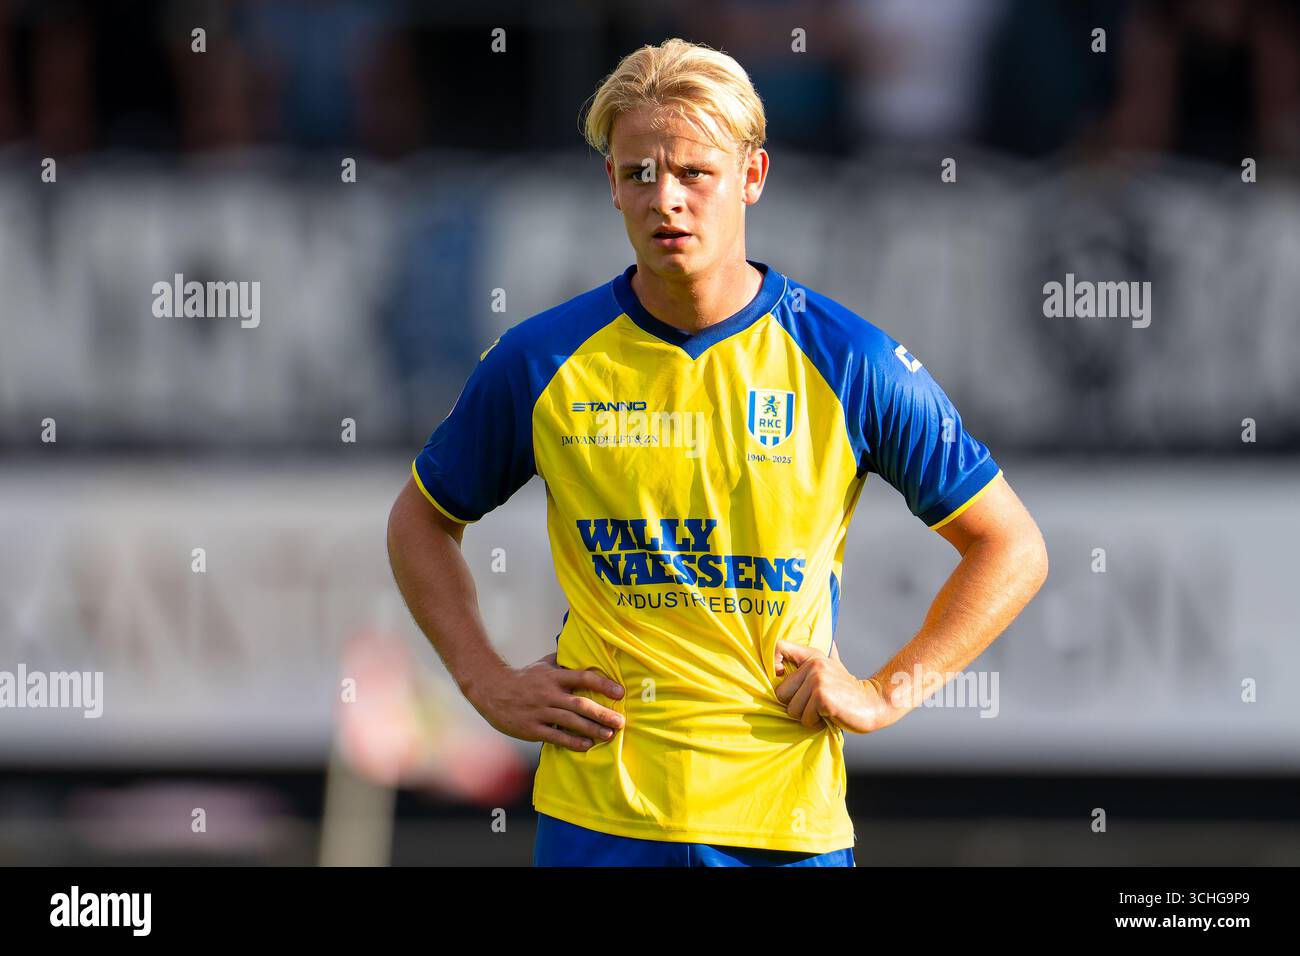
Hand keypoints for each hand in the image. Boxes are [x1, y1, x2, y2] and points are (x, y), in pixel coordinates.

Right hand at [470, 652, 625, 752]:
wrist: (490, 690)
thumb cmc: (522, 678)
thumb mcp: (542, 665)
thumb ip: (562, 660)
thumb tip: (580, 650)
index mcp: (553, 677)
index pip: (583, 677)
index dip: (603, 684)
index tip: (620, 693)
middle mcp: (548, 693)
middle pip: (580, 704)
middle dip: (603, 714)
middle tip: (621, 721)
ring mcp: (539, 711)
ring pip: (570, 722)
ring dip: (592, 729)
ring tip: (609, 735)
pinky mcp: (531, 728)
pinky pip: (555, 736)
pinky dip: (572, 741)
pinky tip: (586, 745)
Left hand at [774, 639, 891, 733]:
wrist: (874, 704)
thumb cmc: (850, 691)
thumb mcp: (837, 667)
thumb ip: (830, 655)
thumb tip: (831, 642)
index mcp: (812, 656)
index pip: (779, 647)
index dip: (773, 664)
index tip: (781, 678)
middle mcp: (813, 665)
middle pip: (781, 693)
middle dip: (795, 705)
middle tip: (815, 704)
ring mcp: (818, 680)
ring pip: (792, 709)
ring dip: (807, 716)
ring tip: (824, 710)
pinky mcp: (822, 698)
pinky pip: (805, 718)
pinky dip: (816, 723)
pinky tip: (829, 716)